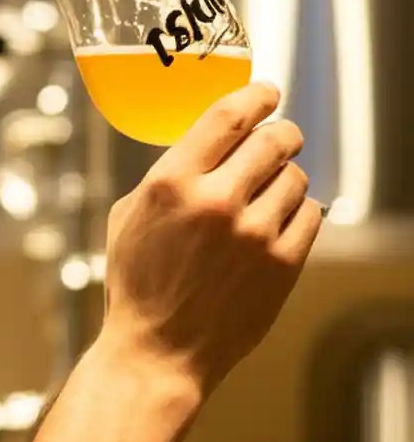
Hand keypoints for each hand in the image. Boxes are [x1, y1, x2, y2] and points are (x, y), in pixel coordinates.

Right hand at [100, 82, 324, 396]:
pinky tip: (276, 222)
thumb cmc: (137, 282)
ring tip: (267, 195)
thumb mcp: (130, 215)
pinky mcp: (282, 264)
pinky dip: (298, 212)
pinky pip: (311, 215)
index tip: (267, 91)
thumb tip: (207, 143)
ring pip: (297, 177)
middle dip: (280, 134)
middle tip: (278, 140)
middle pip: (275, 139)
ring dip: (286, 178)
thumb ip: (168, 174)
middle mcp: (216, 201)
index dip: (256, 95)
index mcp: (171, 182)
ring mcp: (254, 234)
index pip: (228, 115)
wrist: (159, 350)